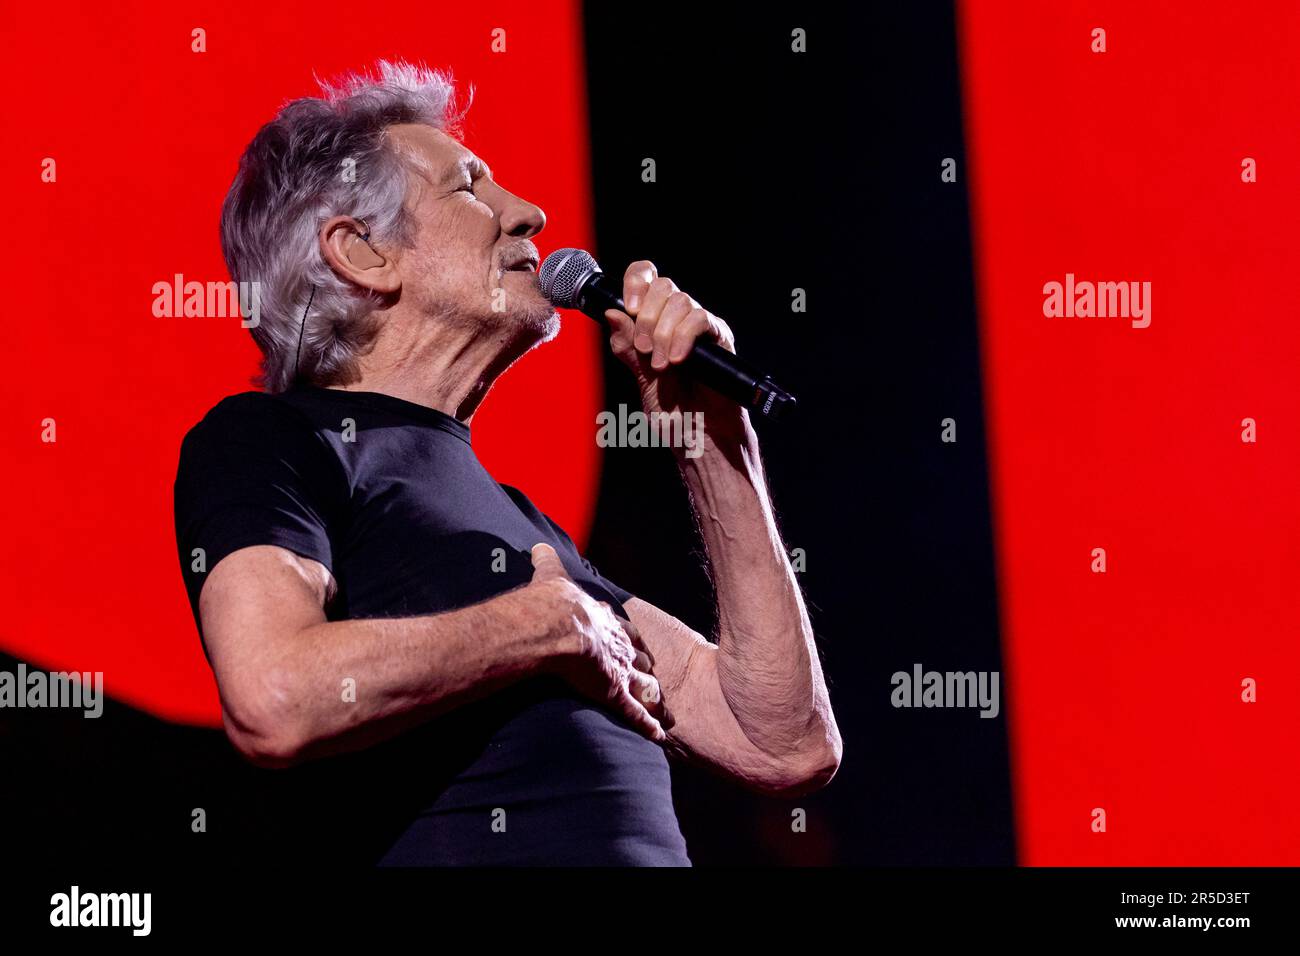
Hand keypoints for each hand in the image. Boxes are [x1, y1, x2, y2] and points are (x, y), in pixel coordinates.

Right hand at [527, 543, 668, 741]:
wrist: (553, 624)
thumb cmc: (551, 602)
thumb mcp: (552, 575)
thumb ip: (547, 562)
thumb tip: (538, 545)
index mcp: (604, 620)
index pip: (622, 630)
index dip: (627, 637)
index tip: (632, 642)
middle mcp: (618, 645)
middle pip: (639, 658)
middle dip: (644, 667)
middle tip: (651, 674)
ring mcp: (619, 669)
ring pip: (644, 686)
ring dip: (652, 698)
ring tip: (662, 708)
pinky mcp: (614, 692)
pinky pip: (635, 713)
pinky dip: (648, 726)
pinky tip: (658, 735)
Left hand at [603, 260, 745, 442]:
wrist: (701, 438)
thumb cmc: (673, 414)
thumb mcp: (641, 380)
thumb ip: (627, 349)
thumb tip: (612, 314)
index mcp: (655, 322)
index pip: (646, 278)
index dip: (636, 282)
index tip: (626, 309)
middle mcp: (678, 319)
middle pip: (662, 286)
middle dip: (646, 317)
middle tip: (644, 351)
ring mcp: (700, 327)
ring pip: (680, 301)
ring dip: (663, 333)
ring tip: (662, 366)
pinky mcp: (719, 337)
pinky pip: (700, 319)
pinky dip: (683, 337)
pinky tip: (677, 360)